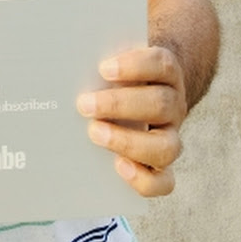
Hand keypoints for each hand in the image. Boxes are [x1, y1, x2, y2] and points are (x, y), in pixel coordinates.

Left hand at [76, 46, 186, 196]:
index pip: (161, 64)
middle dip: (119, 105)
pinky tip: (118, 166)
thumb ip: (99, 59)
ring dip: (127, 141)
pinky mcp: (161, 165)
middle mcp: (173, 104)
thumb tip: (67, 61)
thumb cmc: (118, 74)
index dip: (135, 66)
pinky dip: (143, 178)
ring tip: (94, 132)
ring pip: (166, 146)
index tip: (103, 69)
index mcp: (165, 72)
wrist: (138, 95)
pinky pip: (163, 182)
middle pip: (160, 104)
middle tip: (84, 104)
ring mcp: (170, 136)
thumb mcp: (114, 61)